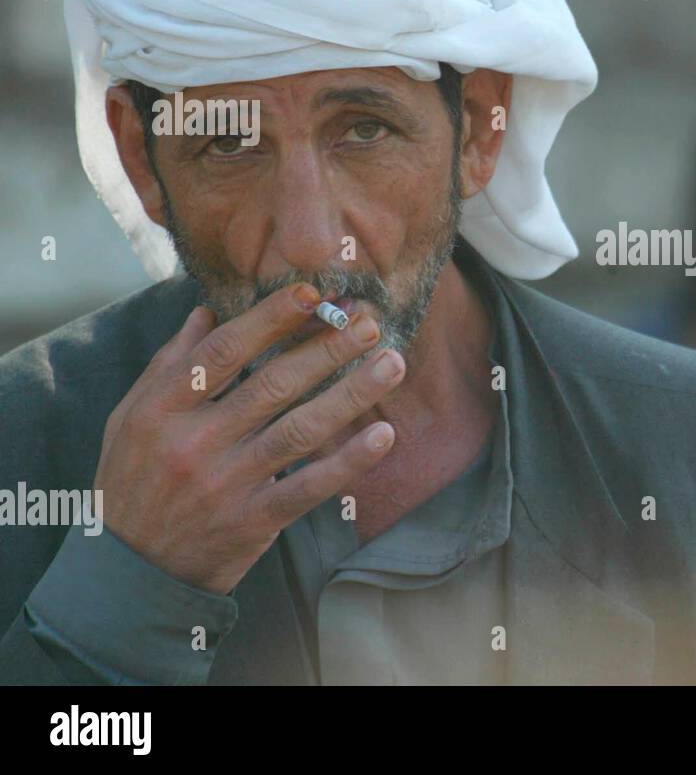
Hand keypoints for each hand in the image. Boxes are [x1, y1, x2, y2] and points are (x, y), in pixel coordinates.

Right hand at [93, 284, 405, 594]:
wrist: (131, 574)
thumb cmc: (133, 482)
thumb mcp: (131, 419)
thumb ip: (170, 364)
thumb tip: (207, 312)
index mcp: (161, 410)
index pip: (224, 353)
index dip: (270, 320)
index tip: (313, 293)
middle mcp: (195, 444)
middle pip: (273, 384)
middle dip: (327, 348)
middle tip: (369, 321)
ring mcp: (227, 484)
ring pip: (301, 429)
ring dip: (352, 393)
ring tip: (391, 362)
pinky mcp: (255, 521)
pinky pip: (311, 485)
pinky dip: (349, 460)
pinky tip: (384, 434)